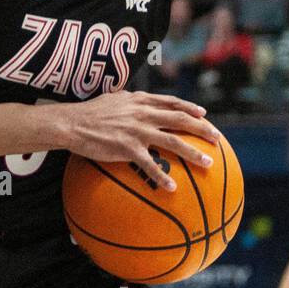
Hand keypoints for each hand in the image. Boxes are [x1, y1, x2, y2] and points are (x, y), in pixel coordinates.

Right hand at [59, 90, 218, 190]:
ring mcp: (137, 130)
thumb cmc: (88, 113)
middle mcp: (142, 113)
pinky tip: (172, 188)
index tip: (204, 115)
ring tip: (208, 164)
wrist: (71, 123)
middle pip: (180, 120)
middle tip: (217, 139)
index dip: (190, 108)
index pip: (171, 102)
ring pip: (173, 141)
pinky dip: (162, 177)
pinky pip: (150, 165)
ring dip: (193, 153)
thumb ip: (130, 100)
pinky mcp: (127, 148)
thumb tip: (137, 101)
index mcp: (140, 101)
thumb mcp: (113, 99)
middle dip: (202, 129)